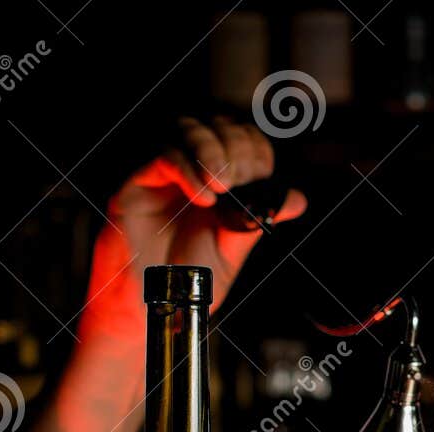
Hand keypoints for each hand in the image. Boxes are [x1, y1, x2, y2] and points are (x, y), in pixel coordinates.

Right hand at [80, 116, 306, 340]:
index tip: (261, 176)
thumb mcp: (232, 250)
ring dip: (213, 151)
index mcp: (219, 177)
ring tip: (224, 186)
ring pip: (188, 128)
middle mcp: (192, 166)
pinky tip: (204, 199)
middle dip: (237, 146)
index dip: (256, 148)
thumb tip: (296, 199)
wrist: (151, 305)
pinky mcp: (137, 182)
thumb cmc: (189, 280)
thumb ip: (258, 220)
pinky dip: (187, 171)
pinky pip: (163, 158)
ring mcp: (164, 171)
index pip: (242, 136)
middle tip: (240, 181)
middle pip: (217, 123)